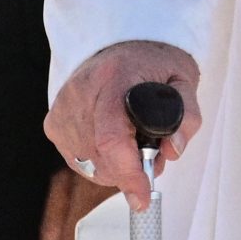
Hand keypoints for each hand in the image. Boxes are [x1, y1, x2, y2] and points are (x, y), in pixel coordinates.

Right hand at [44, 39, 201, 210]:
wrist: (120, 42)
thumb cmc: (152, 63)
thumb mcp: (183, 80)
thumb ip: (187, 117)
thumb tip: (172, 151)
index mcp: (114, 78)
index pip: (112, 138)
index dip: (128, 174)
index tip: (142, 197)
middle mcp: (81, 93)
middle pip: (103, 158)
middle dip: (131, 169)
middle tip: (151, 150)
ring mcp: (62, 109)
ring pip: (90, 165)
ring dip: (115, 166)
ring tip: (131, 139)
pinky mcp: (53, 122)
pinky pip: (78, 160)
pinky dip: (99, 159)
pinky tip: (111, 139)